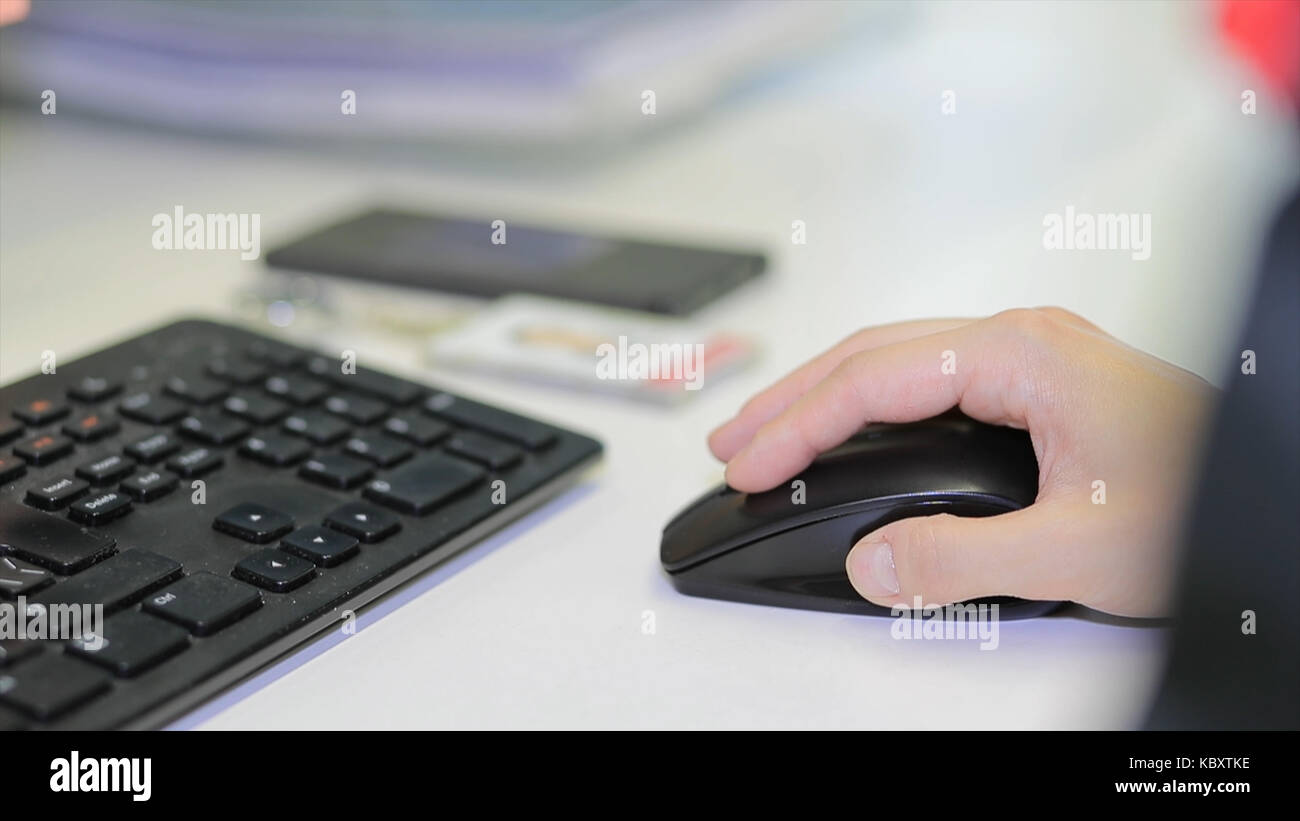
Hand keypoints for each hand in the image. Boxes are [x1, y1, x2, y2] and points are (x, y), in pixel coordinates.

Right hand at [708, 308, 1216, 617]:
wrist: (1268, 487)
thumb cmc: (1202, 497)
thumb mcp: (1079, 547)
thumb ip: (961, 560)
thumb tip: (869, 565)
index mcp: (1020, 355)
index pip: (871, 380)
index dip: (798, 426)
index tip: (749, 469)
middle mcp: (1018, 340)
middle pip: (868, 355)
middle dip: (790, 400)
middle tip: (729, 446)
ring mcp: (1026, 357)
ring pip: (894, 363)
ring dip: (825, 398)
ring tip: (769, 439)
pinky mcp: (1033, 384)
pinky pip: (926, 381)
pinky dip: (871, 409)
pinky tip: (849, 436)